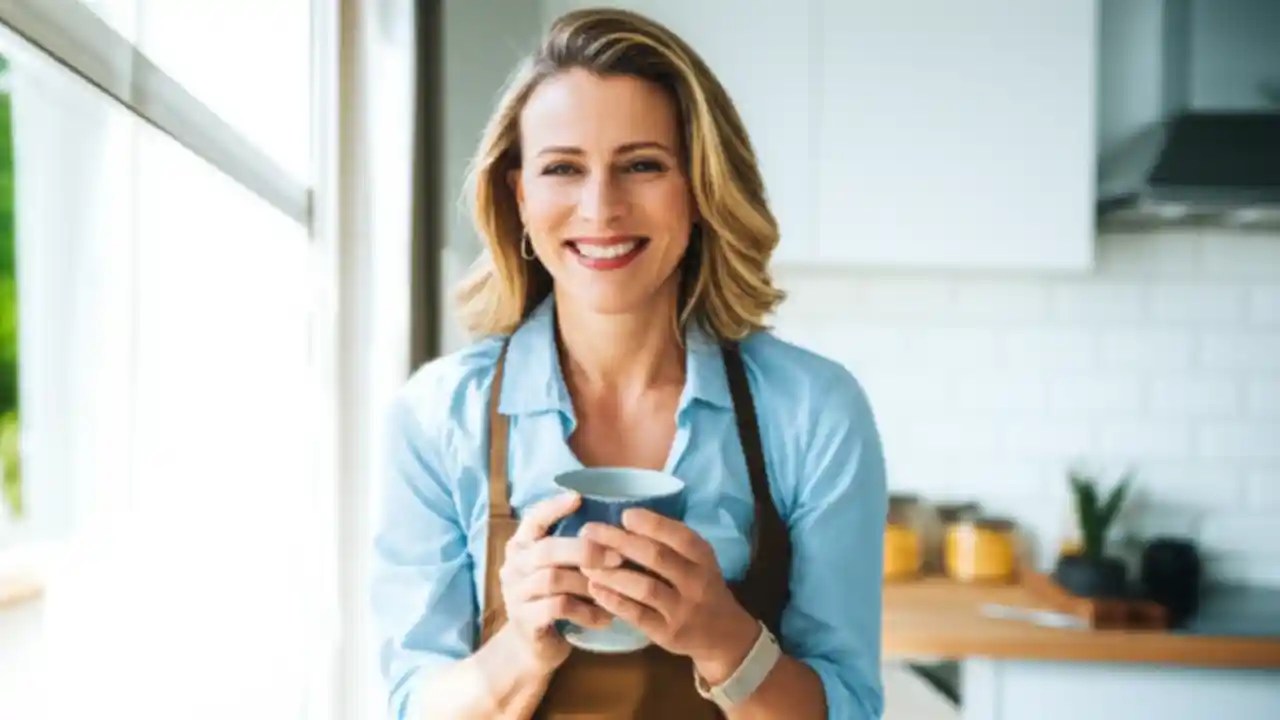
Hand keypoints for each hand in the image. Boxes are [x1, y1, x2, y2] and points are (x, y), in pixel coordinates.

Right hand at [498, 492, 622, 674]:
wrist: (531, 648)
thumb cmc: (553, 599)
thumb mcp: (558, 569)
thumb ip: (572, 548)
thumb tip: (615, 524)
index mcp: (522, 546)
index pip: (533, 518)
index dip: (554, 507)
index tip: (579, 498)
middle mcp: (514, 566)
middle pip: (547, 549)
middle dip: (586, 550)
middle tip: (618, 556)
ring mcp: (515, 594)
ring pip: (554, 579)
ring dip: (589, 583)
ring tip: (616, 588)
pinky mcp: (525, 620)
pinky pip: (559, 608)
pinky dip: (587, 611)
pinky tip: (606, 617)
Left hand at [579, 509, 760, 683]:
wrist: (723, 634)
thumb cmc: (701, 586)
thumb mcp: (698, 560)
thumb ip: (670, 542)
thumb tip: (626, 518)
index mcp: (703, 557)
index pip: (679, 536)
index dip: (651, 524)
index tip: (624, 514)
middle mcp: (696, 582)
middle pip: (657, 557)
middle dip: (619, 541)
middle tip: (588, 531)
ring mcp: (682, 610)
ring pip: (645, 588)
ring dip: (611, 574)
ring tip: (585, 563)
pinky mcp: (668, 633)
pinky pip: (637, 615)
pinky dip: (614, 601)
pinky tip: (595, 589)